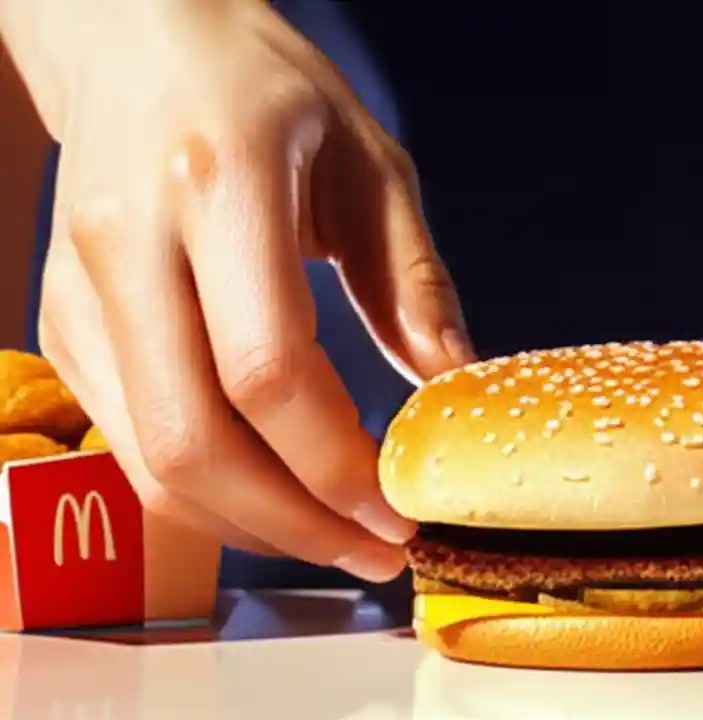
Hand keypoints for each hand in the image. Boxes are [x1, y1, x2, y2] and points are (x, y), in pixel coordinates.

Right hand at [20, 0, 471, 580]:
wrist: (138, 41)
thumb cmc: (266, 90)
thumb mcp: (371, 163)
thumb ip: (415, 281)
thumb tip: (454, 385)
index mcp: (220, 187)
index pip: (268, 371)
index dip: (338, 466)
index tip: (402, 507)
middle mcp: (130, 244)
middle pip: (194, 442)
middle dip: (294, 525)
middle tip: (376, 550)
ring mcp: (80, 289)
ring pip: (150, 461)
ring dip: (250, 526)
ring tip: (336, 538)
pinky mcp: (63, 322)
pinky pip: (128, 441)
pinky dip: (206, 491)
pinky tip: (274, 495)